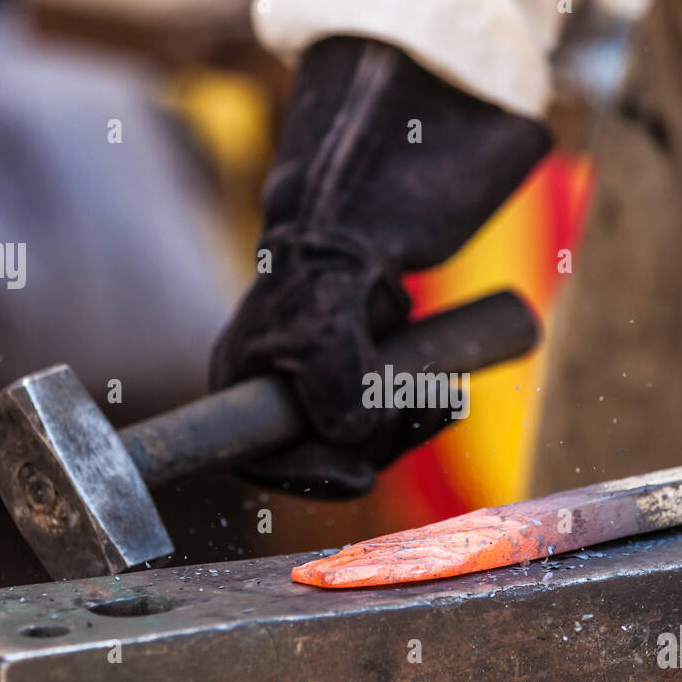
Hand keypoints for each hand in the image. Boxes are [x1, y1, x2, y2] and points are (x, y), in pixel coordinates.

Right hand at [210, 36, 550, 495]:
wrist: (367, 205)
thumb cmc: (330, 255)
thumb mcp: (326, 310)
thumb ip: (335, 372)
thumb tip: (350, 436)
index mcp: (238, 379)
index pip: (257, 458)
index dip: (305, 475)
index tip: (358, 475)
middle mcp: (270, 390)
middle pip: (322, 453)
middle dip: (379, 439)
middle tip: (428, 401)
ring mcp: (315, 386)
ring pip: (364, 440)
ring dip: (408, 423)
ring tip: (444, 389)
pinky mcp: (356, 378)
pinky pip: (388, 419)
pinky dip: (418, 410)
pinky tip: (444, 390)